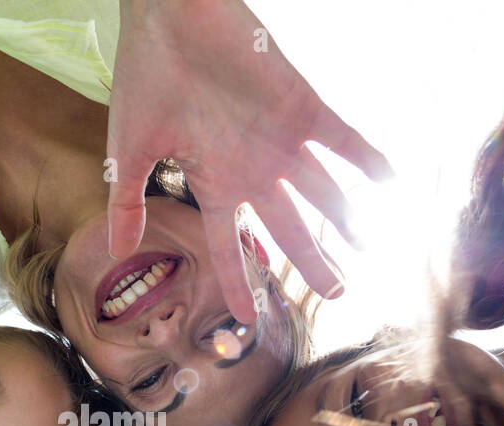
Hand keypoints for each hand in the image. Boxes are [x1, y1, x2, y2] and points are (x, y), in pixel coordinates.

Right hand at [105, 0, 391, 323]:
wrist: (169, 18)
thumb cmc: (144, 79)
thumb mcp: (127, 153)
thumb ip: (126, 202)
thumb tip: (115, 251)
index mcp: (214, 182)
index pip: (228, 244)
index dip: (237, 281)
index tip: (245, 318)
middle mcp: (252, 169)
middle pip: (291, 228)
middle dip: (314, 262)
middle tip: (339, 293)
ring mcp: (279, 141)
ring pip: (323, 192)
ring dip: (347, 221)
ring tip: (370, 248)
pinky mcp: (301, 106)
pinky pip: (342, 139)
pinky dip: (366, 160)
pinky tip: (389, 181)